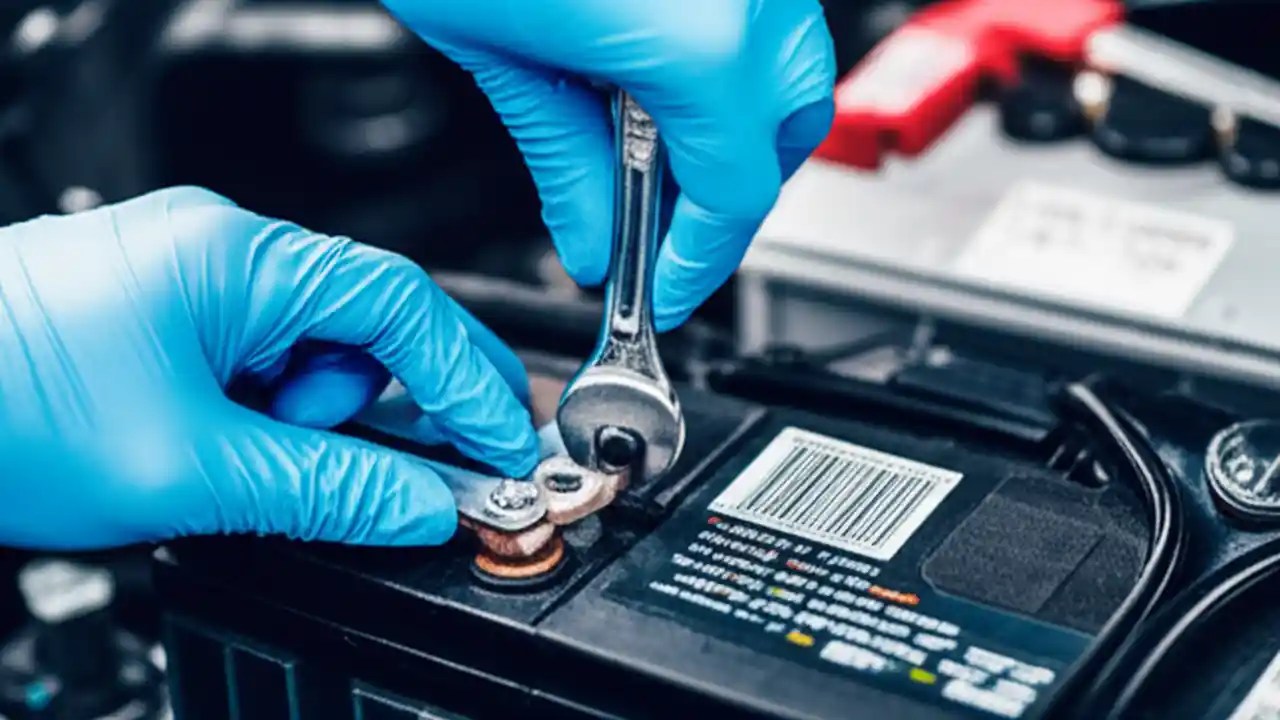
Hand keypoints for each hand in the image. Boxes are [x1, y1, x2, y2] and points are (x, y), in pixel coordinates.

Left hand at [0, 187, 538, 549]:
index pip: (402, 304)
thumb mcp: (195, 469)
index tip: (502, 445)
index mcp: (240, 256)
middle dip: (373, 411)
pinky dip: (263, 415)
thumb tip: (426, 506)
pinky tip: (225, 453)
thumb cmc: (3, 407)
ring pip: (306, 356)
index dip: (467, 378)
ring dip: (305, 421)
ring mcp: (187, 278)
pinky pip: (255, 364)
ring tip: (244, 466)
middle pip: (360, 331)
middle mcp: (220, 249)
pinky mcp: (161, 313)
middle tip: (391, 480)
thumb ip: (331, 488)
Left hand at [385, 0, 836, 329]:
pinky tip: (651, 76)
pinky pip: (751, 18)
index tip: (660, 288)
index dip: (698, 260)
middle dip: (729, 194)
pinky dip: (717, 62)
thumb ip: (569, 164)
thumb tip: (594, 240)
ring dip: (732, 126)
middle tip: (663, 229)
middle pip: (785, 130)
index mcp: (705, 44)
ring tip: (652, 155)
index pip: (736, 193)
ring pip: (784, 66)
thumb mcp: (505, 61)